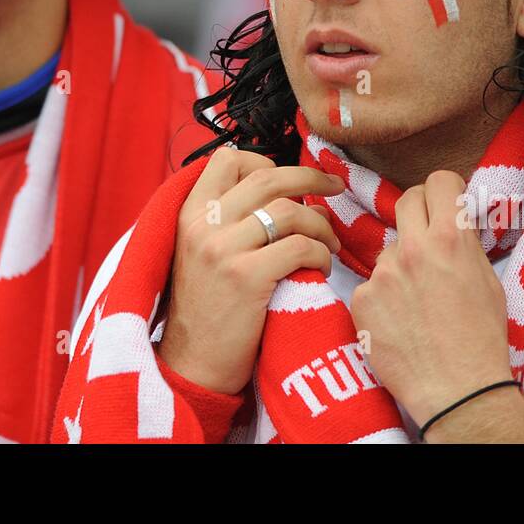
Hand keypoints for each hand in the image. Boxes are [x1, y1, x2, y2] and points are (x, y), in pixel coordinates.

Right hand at [156, 146, 344, 395]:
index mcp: (190, 213)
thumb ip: (232, 221)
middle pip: (267, 177)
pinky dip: (321, 253)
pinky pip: (299, 247)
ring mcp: (223, 249)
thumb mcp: (202, 253)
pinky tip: (322, 268)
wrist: (193, 364)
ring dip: (320, 224)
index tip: (289, 180)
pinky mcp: (246, 277)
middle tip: (333, 188)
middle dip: (309, 178)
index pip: (227, 159)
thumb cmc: (207, 310)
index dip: (264, 160)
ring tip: (329, 243)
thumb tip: (297, 197)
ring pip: (289, 211)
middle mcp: (203, 224)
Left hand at [350, 170, 523, 442]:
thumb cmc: (482, 339)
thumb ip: (465, 244)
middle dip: (419, 211)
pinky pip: (371, 284)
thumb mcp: (488, 280)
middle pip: (406, 200)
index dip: (444, 189)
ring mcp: (383, 273)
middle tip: (427, 233)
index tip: (445, 199)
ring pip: (389, 250)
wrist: (457, 389)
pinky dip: (383, 298)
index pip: (438, 181)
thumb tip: (454, 221)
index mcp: (451, 239)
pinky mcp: (362, 298)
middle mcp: (413, 248)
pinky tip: (399, 321)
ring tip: (417, 300)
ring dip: (400, 264)